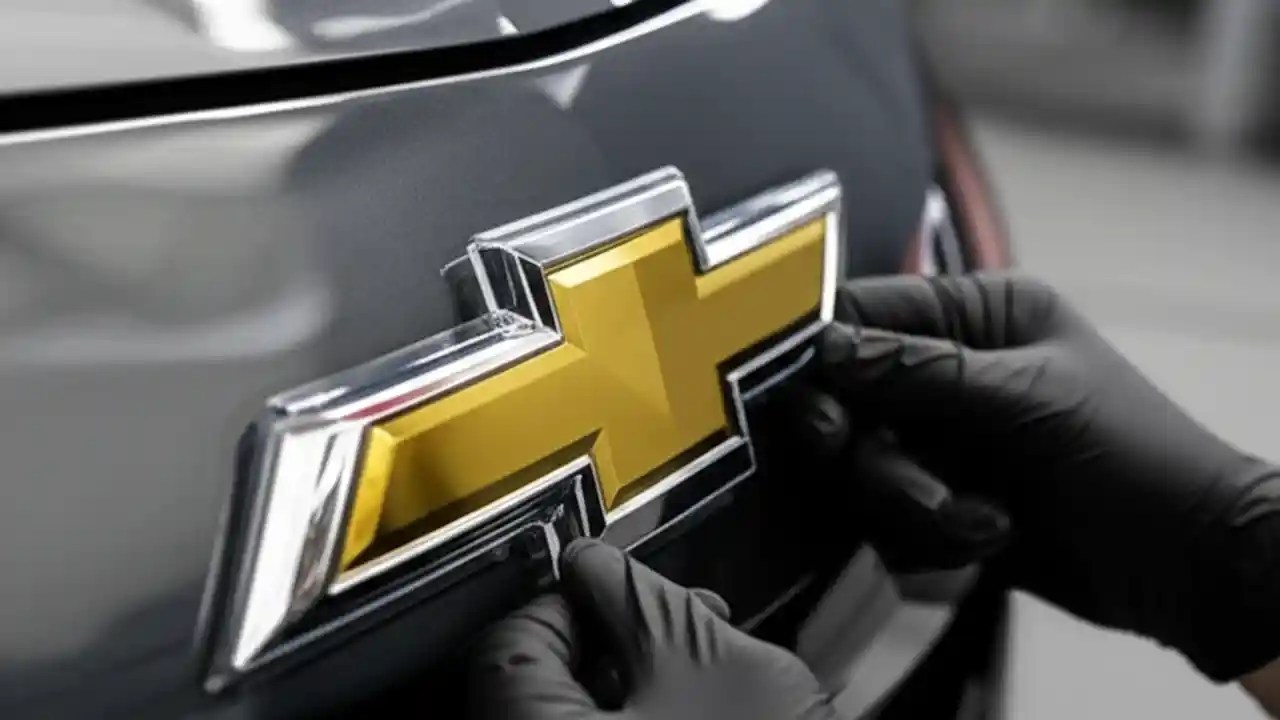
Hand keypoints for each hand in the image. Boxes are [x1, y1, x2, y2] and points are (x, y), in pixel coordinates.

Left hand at [469, 538, 840, 719]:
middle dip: (615, 638)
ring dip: (637, 682)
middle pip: (542, 687)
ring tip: (710, 661)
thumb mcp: (702, 657)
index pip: (510, 645)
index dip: (568, 598)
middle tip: (674, 616)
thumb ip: (632, 596)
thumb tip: (589, 564)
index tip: (611, 583)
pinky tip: (706, 708)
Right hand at [804, 271, 1279, 682]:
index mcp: (978, 315)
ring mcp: (941, 442)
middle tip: (851, 454)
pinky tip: (992, 534)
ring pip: (863, 468)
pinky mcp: (939, 504)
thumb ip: (921, 371)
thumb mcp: (1027, 396)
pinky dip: (931, 536)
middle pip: (848, 399)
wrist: (1186, 563)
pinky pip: (887, 519)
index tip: (816, 402)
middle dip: (866, 445)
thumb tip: (825, 349)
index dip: (826, 353)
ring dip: (911, 499)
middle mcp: (948, 373)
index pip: (868, 313)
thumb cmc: (1129, 452)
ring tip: (980, 517)